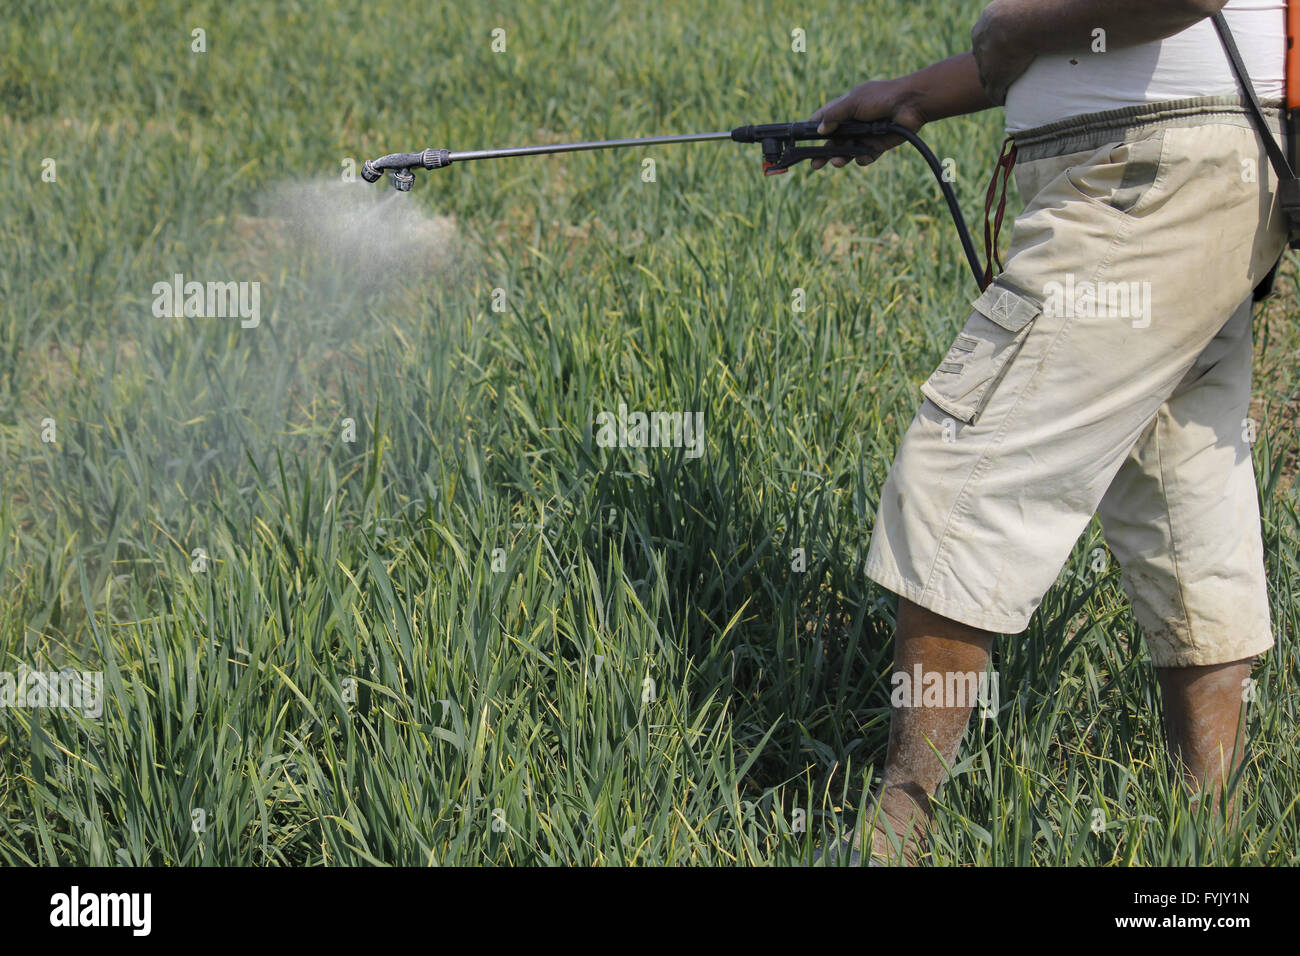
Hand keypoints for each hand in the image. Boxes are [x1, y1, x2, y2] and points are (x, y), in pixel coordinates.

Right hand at [806, 79, 925, 170]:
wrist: (910, 104)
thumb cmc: (881, 97)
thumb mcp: (853, 102)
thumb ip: (834, 116)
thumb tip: (820, 130)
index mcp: (845, 108)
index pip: (824, 119)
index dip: (813, 129)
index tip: (801, 140)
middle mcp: (853, 123)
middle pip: (833, 141)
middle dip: (823, 153)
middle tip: (814, 164)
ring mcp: (864, 135)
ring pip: (847, 152)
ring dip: (841, 158)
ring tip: (837, 162)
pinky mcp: (877, 146)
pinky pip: (864, 156)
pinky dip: (862, 157)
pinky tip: (863, 156)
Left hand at [971, 1, 1035, 105]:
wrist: (1020, 22)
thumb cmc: (1031, 5)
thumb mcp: (1024, 2)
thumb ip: (1029, 5)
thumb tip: (1047, 5)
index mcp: (986, 24)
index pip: (985, 38)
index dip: (995, 45)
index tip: (1006, 49)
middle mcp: (980, 44)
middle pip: (983, 58)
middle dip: (992, 65)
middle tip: (1007, 69)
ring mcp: (985, 63)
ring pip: (985, 78)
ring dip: (995, 84)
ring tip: (1008, 88)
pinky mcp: (994, 78)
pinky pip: (994, 93)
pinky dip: (999, 97)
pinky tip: (1007, 100)